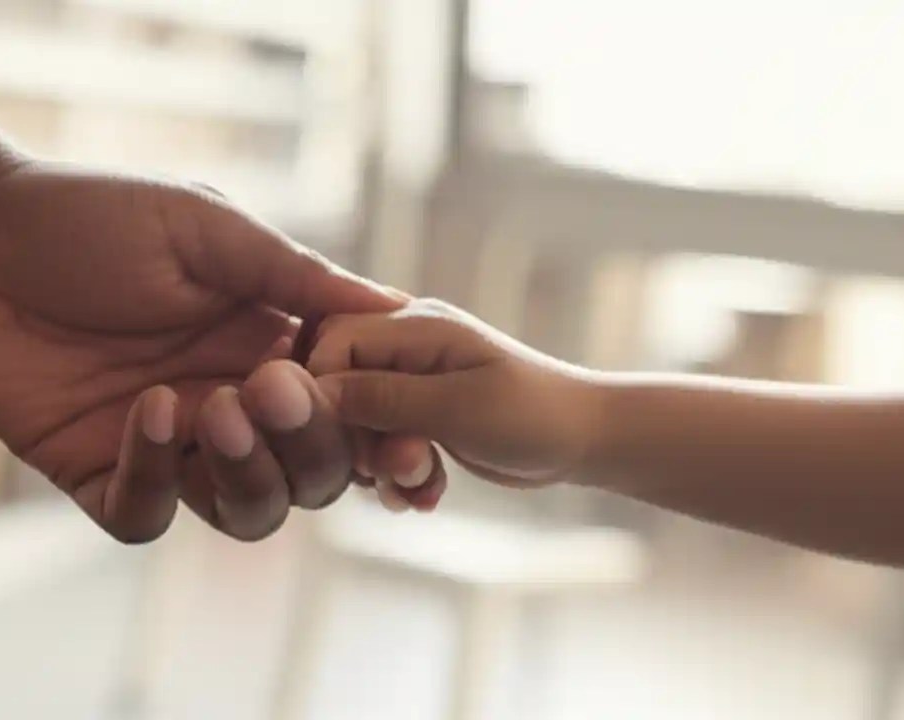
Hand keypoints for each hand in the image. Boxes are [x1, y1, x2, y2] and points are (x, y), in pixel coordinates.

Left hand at [0, 161, 439, 541]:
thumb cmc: (92, 215)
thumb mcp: (206, 228)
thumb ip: (296, 275)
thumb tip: (397, 306)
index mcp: (271, 348)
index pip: (350, 414)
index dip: (381, 435)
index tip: (397, 435)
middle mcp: (232, 405)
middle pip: (312, 476)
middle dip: (309, 446)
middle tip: (271, 390)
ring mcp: (168, 446)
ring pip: (245, 513)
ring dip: (248, 472)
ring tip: (214, 405)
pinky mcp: (98, 471)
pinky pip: (147, 513)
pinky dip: (159, 476)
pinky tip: (149, 410)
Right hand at [308, 299, 601, 488]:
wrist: (585, 441)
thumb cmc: (532, 416)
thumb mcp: (456, 408)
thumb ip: (385, 398)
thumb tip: (318, 392)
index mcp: (414, 325)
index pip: (331, 342)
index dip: (325, 394)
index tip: (348, 442)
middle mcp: (407, 346)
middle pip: (338, 386)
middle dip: (359, 440)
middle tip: (396, 471)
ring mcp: (414, 381)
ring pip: (358, 423)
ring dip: (382, 467)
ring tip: (419, 489)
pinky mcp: (422, 414)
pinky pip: (383, 443)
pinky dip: (399, 475)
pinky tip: (427, 495)